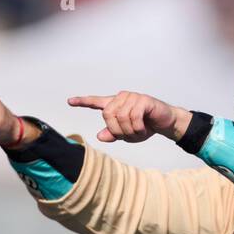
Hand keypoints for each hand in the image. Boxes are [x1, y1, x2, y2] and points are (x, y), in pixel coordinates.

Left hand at [68, 91, 190, 143]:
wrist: (164, 122)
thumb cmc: (145, 126)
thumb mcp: (127, 134)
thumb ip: (113, 134)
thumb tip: (100, 136)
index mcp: (115, 105)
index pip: (96, 102)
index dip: (82, 102)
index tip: (70, 101)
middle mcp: (121, 98)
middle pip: (108, 115)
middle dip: (117, 130)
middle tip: (129, 135)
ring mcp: (132, 97)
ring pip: (121, 118)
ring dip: (130, 131)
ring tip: (139, 131)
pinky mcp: (143, 100)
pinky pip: (134, 117)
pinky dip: (138, 128)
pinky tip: (144, 128)